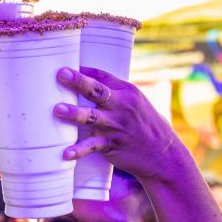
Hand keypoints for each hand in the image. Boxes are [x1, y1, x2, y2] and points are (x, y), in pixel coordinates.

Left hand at [53, 66, 181, 181]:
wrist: (163, 154)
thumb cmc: (144, 124)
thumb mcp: (135, 103)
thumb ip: (113, 93)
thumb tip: (85, 79)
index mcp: (127, 92)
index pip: (103, 76)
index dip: (83, 71)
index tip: (64, 66)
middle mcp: (122, 107)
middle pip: (98, 92)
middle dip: (79, 82)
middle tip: (61, 74)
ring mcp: (117, 126)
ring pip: (93, 118)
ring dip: (75, 114)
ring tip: (58, 110)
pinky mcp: (113, 145)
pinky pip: (93, 147)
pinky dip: (80, 150)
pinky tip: (66, 153)